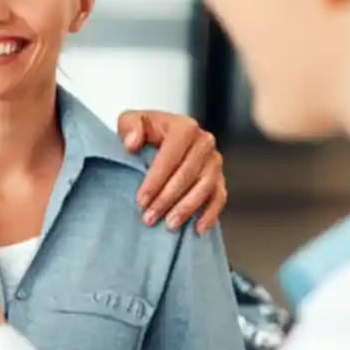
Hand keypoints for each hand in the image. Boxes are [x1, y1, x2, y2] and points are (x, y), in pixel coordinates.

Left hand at [117, 110, 226, 233]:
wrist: (159, 137)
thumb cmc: (144, 131)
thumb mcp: (130, 121)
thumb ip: (129, 126)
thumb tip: (132, 144)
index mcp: (184, 127)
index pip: (170, 157)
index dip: (155, 180)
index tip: (141, 200)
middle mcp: (204, 142)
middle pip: (187, 175)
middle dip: (167, 199)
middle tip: (149, 218)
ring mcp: (214, 161)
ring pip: (205, 187)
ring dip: (186, 208)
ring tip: (169, 225)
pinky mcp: (219, 177)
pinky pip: (219, 197)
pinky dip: (211, 214)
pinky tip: (197, 228)